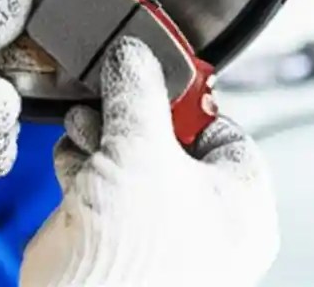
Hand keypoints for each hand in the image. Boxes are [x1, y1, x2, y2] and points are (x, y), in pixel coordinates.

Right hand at [20, 38, 278, 285]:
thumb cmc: (135, 255)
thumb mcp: (141, 147)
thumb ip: (138, 91)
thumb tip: (134, 57)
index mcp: (240, 205)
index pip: (226, 130)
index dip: (189, 100)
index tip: (159, 74)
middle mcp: (206, 222)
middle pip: (173, 143)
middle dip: (134, 116)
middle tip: (114, 94)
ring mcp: (158, 235)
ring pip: (134, 163)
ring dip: (104, 136)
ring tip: (85, 124)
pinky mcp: (116, 242)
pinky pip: (105, 190)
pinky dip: (85, 166)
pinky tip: (73, 157)